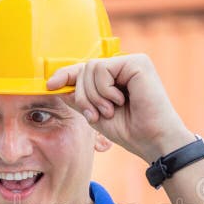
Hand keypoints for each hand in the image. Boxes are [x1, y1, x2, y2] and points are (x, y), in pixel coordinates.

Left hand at [46, 54, 194, 162]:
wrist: (152, 141)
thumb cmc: (130, 131)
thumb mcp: (96, 114)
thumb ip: (79, 98)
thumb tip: (57, 85)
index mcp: (116, 78)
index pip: (85, 70)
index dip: (66, 75)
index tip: (50, 85)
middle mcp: (124, 67)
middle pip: (84, 69)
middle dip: (83, 95)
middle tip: (97, 114)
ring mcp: (131, 63)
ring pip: (91, 68)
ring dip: (94, 95)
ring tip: (111, 109)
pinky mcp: (137, 63)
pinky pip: (103, 69)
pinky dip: (105, 89)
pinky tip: (121, 100)